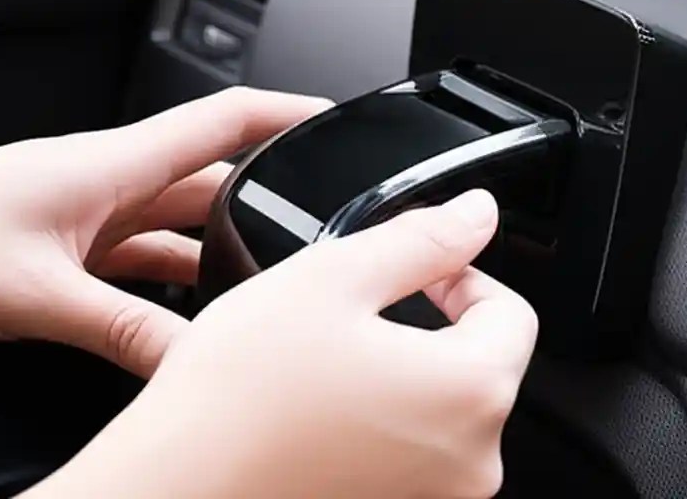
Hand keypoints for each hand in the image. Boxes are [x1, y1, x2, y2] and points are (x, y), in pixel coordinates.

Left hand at [0, 87, 328, 377]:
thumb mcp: (39, 295)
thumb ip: (126, 332)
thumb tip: (197, 361)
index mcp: (112, 163)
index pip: (225, 118)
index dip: (289, 113)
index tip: (339, 120)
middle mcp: (106, 181)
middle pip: (211, 180)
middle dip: (264, 200)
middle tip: (314, 232)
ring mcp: (84, 215)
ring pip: (174, 229)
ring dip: (211, 255)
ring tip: (256, 289)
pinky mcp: (61, 249)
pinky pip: (136, 264)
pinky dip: (165, 289)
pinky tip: (180, 320)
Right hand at [29, 190, 536, 498]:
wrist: (173, 490)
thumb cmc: (239, 399)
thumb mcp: (333, 279)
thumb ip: (423, 239)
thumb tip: (476, 215)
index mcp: (473, 392)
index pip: (513, 313)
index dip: (463, 276)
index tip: (416, 271)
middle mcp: (472, 463)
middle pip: (481, 367)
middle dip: (432, 328)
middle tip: (358, 311)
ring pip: (442, 415)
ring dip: (402, 379)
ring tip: (327, 364)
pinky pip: (410, 461)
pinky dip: (380, 432)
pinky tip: (321, 415)